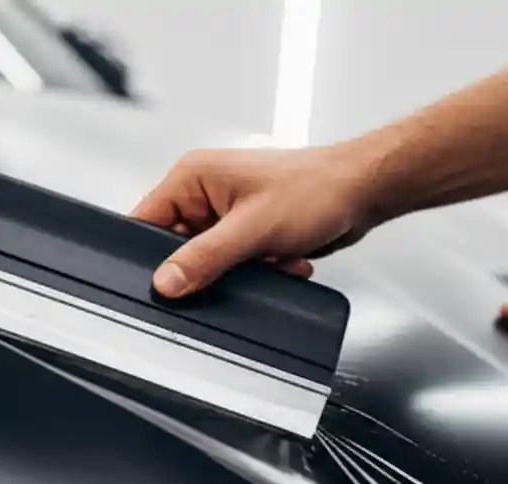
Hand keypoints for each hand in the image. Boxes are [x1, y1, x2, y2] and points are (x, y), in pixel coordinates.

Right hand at [131, 142, 396, 297]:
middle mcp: (205, 192)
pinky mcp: (247, 231)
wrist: (362, 192)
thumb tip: (166, 281)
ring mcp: (226, 213)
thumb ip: (204, 258)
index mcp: (193, 177)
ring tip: (262, 260)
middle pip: (175, 246)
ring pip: (207, 260)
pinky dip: (254, 270)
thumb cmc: (316, 189)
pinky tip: (280, 261)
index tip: (156, 283)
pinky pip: (233, 263)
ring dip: (233, 271)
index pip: (145, 219)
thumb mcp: (251, 229)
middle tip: (222, 273)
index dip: (147, 254)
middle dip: (201, 267)